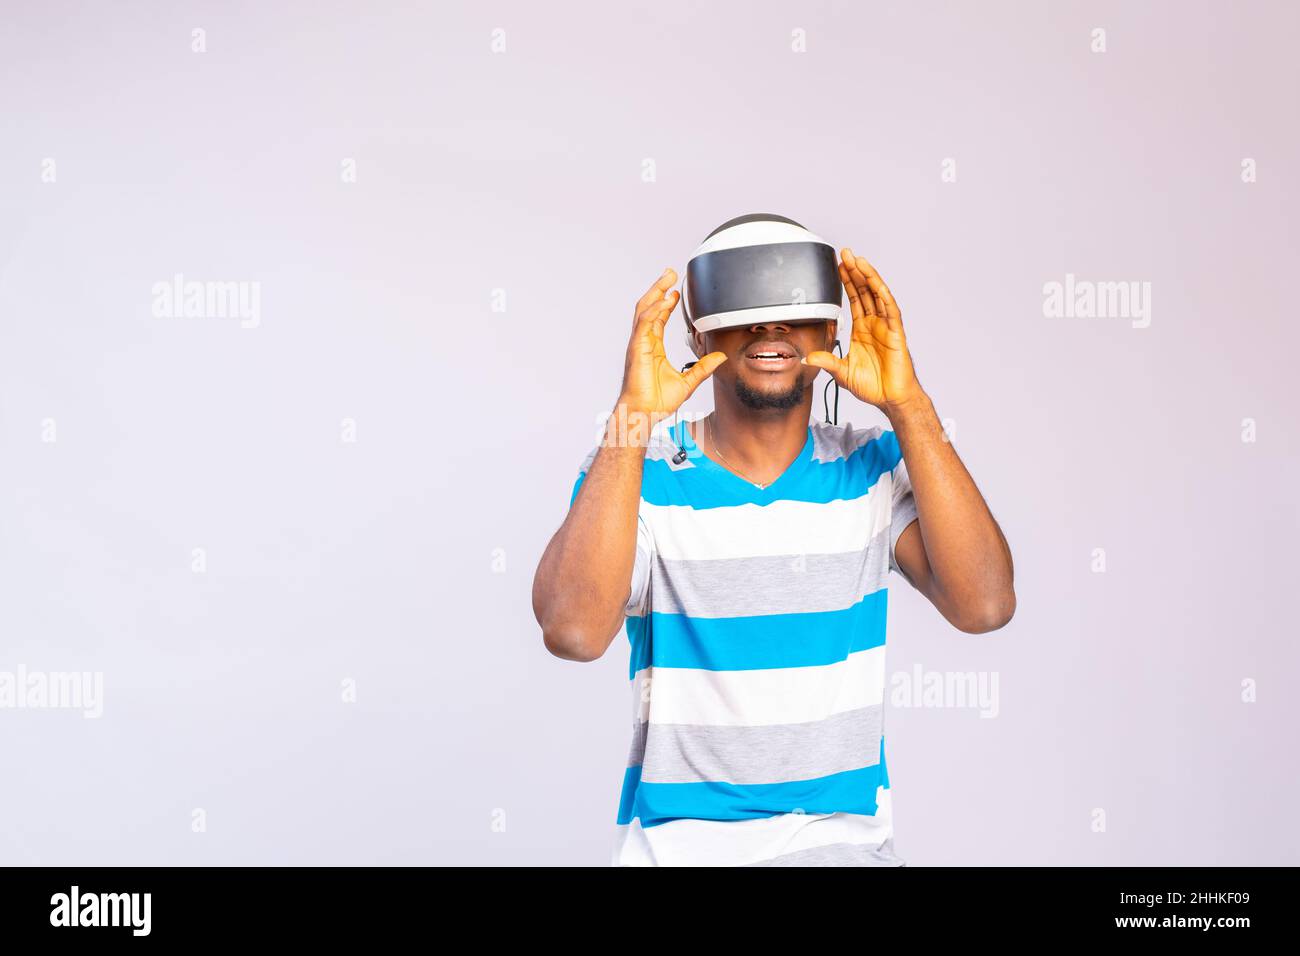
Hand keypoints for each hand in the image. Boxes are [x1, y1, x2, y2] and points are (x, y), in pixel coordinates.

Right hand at [616, 268, 726, 421]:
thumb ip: (703, 367)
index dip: (666, 303)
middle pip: (649, 307)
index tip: (676, 292)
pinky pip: (644, 324)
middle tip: (669, 273)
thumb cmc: (657, 401)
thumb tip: (720, 357)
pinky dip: (653, 311)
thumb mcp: (688, 381)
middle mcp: (644, 342)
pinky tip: (663, 301)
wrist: (643, 413)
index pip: (658, 318)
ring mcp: (639, 343)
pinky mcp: (637, 348)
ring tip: (666, 278)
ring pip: (644, 310)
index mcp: (652, 347)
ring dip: (655, 292)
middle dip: (659, 288)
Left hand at [804, 248, 924, 410]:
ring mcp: (886, 326)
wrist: (890, 398)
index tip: (839, 267)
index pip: (853, 300)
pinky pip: (890, 310)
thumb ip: (826, 361)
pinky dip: (883, 295)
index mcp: (862, 330)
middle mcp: (874, 324)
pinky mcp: (896, 333)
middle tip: (845, 253)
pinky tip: (875, 282)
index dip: (847, 283)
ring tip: (858, 260)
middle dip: (855, 272)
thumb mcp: (841, 372)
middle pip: (864, 291)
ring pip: (877, 295)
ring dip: (868, 277)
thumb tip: (807, 357)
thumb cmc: (872, 386)